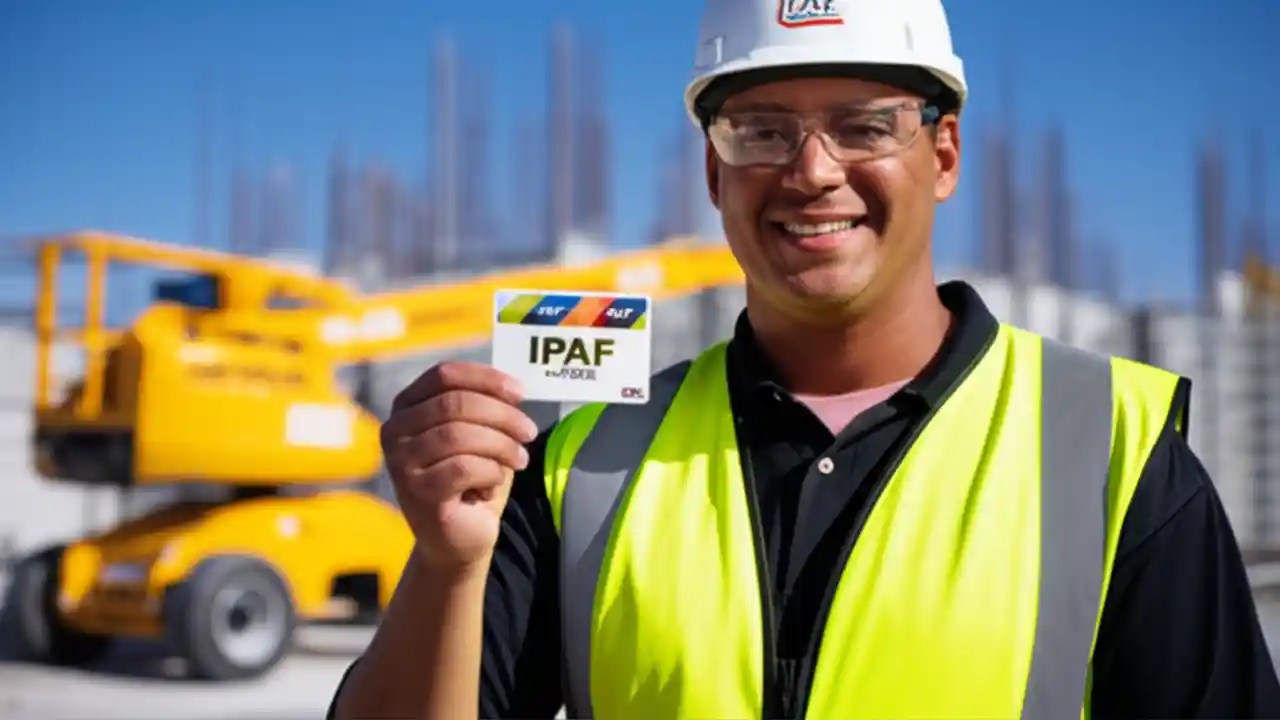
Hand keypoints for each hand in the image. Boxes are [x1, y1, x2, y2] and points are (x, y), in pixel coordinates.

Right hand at [380, 361, 539, 573]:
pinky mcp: (415, 492)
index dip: (485, 378)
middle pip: (454, 403)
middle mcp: (394, 430)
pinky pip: (463, 468)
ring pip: (458, 434)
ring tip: (519, 460)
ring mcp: (400, 462)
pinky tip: (492, 485)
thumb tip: (512, 388)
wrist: (459, 539)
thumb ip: (487, 406)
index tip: (520, 392)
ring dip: (501, 445)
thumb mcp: (480, 434)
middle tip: (529, 432)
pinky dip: (490, 473)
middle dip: (502, 415)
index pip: (444, 375)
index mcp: (407, 407)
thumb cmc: (472, 480)